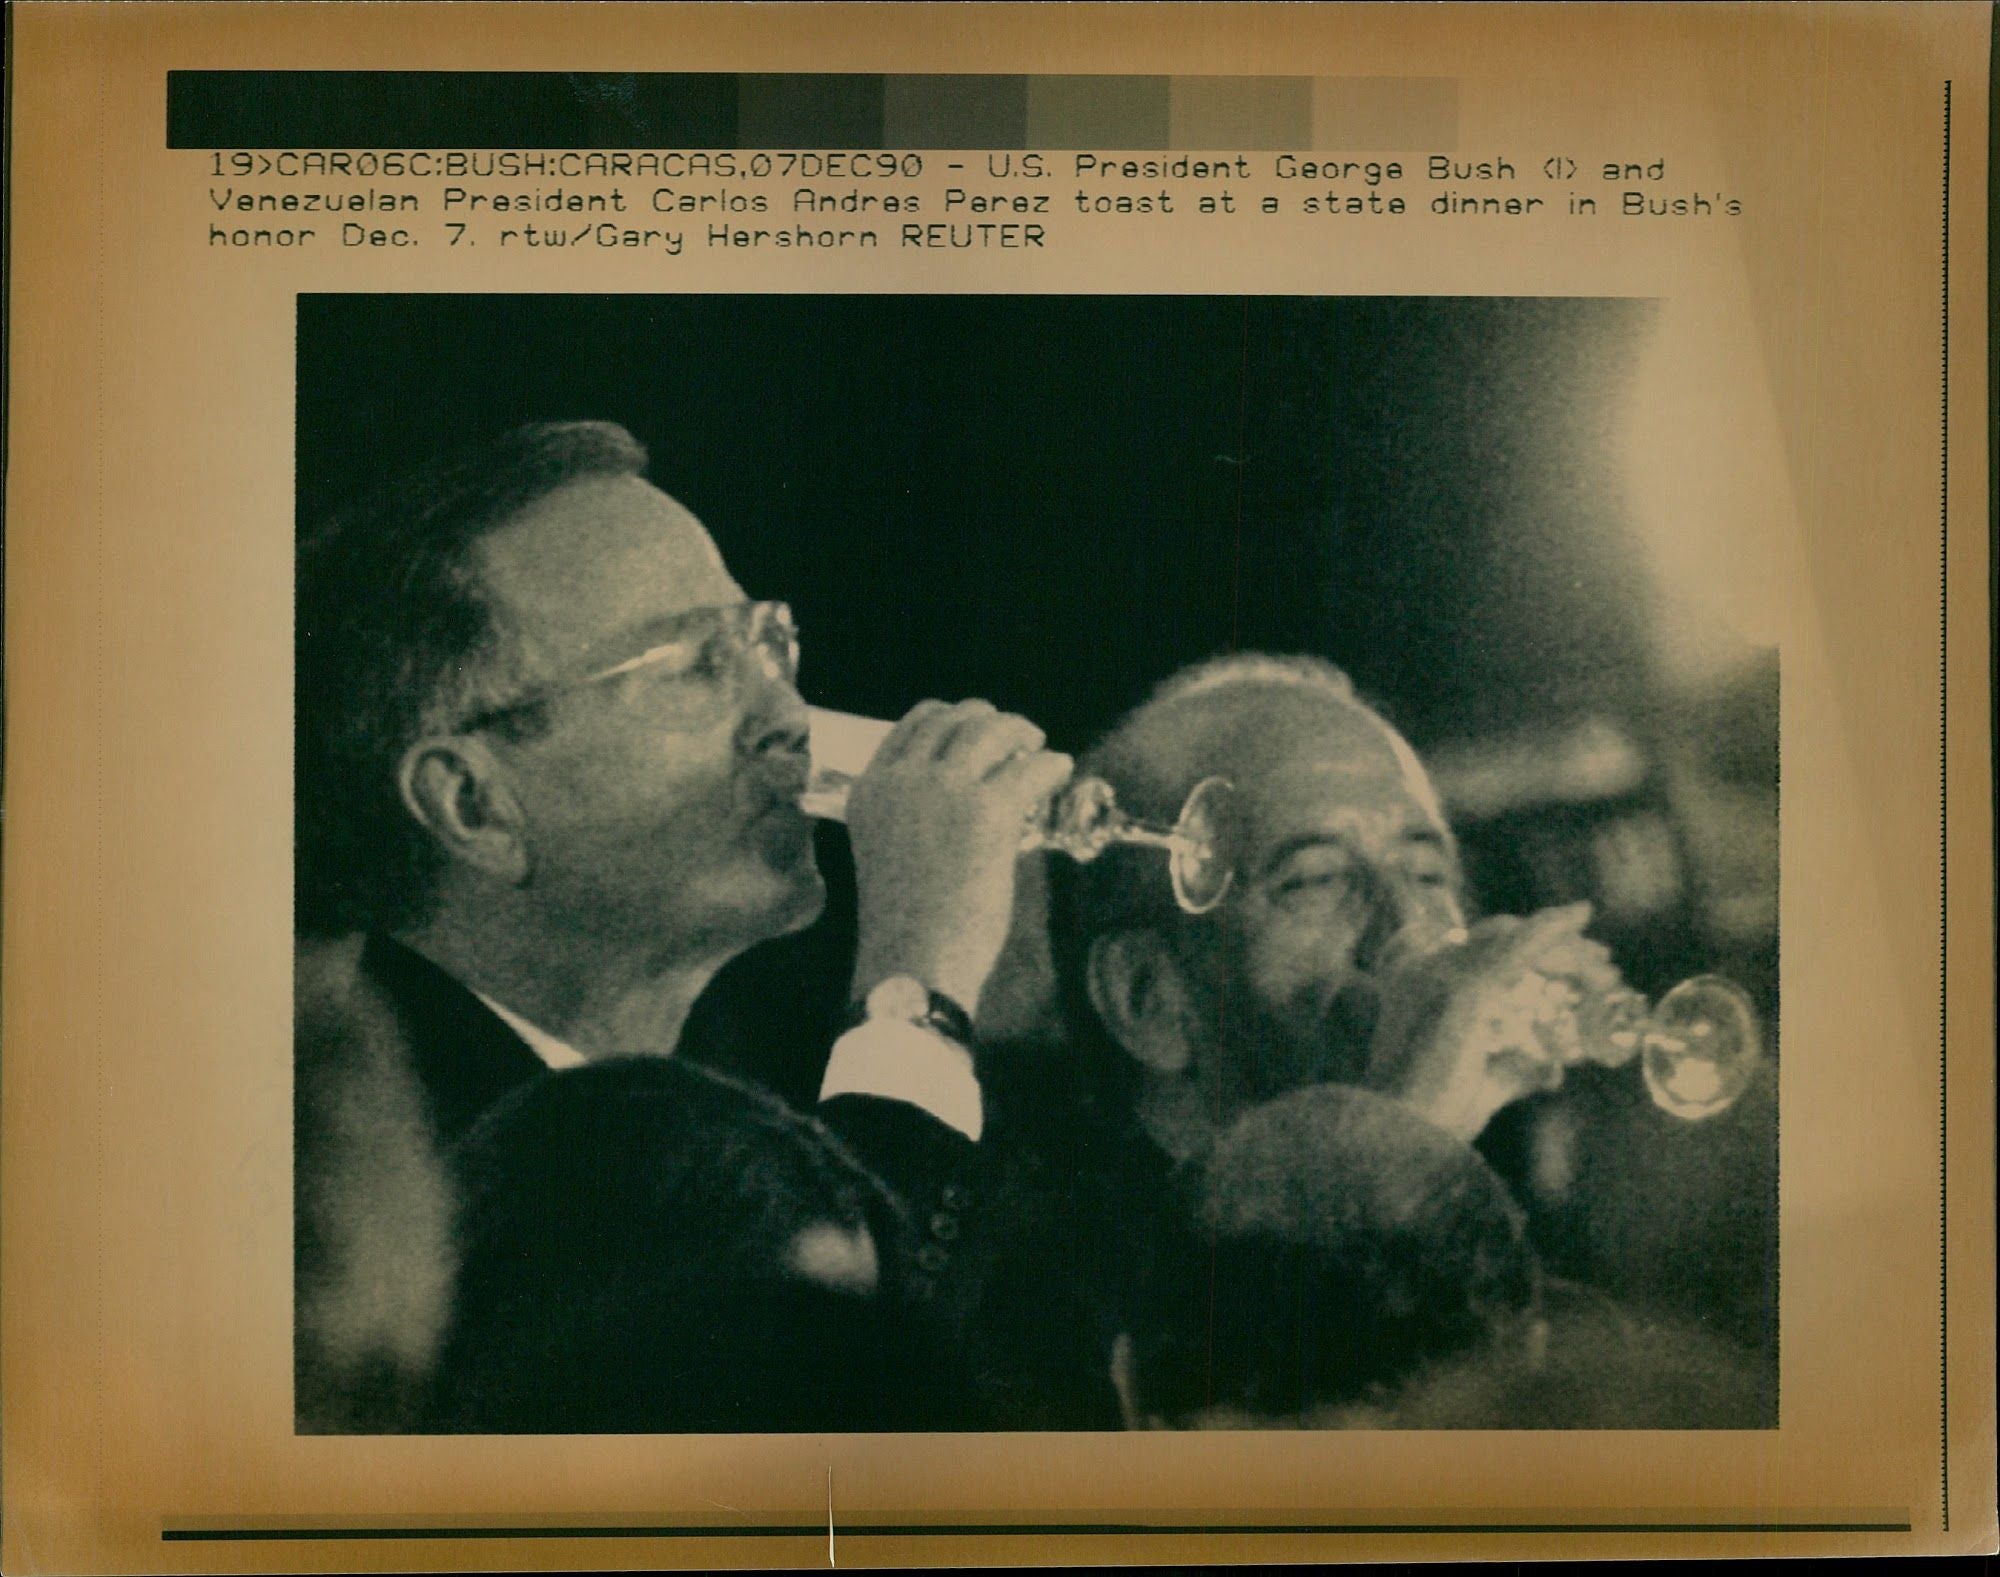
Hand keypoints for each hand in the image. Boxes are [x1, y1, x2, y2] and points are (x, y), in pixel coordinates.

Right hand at [846, 700, 1073, 1017]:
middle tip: (1016, 737)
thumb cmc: (906, 924)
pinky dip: (1050, 765)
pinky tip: (1060, 770)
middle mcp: (902, 779)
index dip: (953, 719)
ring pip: (991, 732)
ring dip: (1021, 733)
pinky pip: (1030, 769)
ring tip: (1039, 748)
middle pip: (954, 720)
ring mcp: (944, 790)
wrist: (913, 963)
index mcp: (871, 789)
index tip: (977, 728)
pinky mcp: (987, 810)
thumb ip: (915, 811)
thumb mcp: (891, 849)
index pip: (914, 723)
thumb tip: (974, 785)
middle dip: (989, 722)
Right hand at [1361, 902, 1622, 1140]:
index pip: (1471, 945)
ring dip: (1565, 948)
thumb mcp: (1478, 1082)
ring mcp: (1443, 974)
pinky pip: (1519, 945)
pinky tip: (1581, 914)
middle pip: (1498, 936)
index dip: (1516, 942)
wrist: (1399, 1135)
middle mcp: (1422, 967)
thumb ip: (1513, 1069)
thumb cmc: (1429, 1115)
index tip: (1558, 956)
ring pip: (1516, 939)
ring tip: (1605, 967)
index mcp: (1412, 983)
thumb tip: (1552, 1069)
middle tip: (1598, 964)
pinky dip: (1553, 926)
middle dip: (1550, 945)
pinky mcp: (1468, 989)